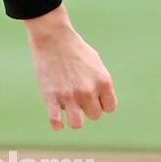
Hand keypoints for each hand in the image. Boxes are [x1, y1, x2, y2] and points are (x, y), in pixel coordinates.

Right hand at [24, 5, 117, 131]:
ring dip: (74, 119)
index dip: (100, 102)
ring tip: (69, 109)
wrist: (53, 37)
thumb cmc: (75, 48)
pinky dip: (57, 124)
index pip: (109, 108)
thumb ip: (101, 83)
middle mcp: (88, 91)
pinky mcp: (51, 97)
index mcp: (103, 82)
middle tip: (77, 95)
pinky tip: (57, 119)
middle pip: (94, 115)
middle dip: (87, 107)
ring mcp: (69, 96)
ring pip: (77, 124)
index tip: (91, 93)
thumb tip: (101, 101)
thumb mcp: (96, 64)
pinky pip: (56, 122)